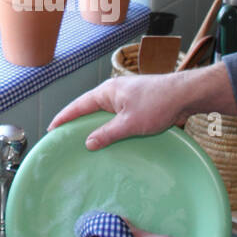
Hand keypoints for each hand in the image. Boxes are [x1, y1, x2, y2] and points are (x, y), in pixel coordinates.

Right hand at [47, 62, 231, 149]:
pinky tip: (112, 141)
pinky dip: (112, 128)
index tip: (51, 129)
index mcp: (107, 93)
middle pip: (90, 110)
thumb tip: (88, 143)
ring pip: (105, 115)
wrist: (186, 95)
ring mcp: (127, 99)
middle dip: (78, 123)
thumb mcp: (129, 123)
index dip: (64, 118)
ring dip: (97, 127)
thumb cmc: (158, 103)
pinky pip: (118, 118)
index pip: (78, 106)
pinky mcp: (138, 105)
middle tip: (65, 139)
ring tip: (86, 143)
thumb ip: (107, 134)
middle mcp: (114, 93)